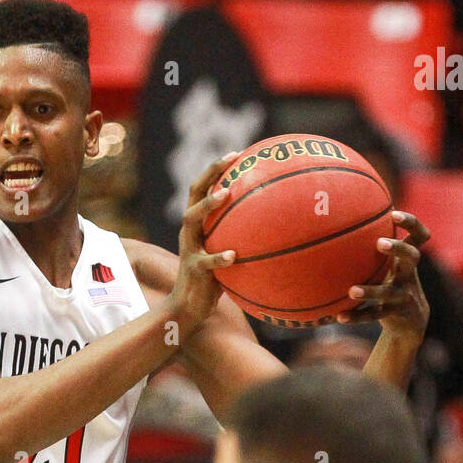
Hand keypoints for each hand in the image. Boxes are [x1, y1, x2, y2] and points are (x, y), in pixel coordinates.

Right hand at [167, 155, 237, 337]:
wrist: (189, 308)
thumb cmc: (213, 281)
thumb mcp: (226, 255)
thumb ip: (239, 241)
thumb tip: (274, 230)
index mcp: (196, 226)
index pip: (201, 189)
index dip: (215, 170)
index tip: (236, 154)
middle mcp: (189, 232)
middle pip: (194, 193)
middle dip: (210, 173)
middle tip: (230, 160)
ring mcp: (189, 249)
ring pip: (191, 220)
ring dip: (208, 205)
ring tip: (225, 195)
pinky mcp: (193, 269)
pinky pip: (207, 262)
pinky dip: (220, 257)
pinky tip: (234, 255)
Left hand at [340, 211, 430, 339]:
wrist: (411, 321)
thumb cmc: (394, 282)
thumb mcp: (391, 265)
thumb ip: (376, 245)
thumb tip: (346, 219)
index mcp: (408, 259)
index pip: (419, 235)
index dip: (410, 223)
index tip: (393, 214)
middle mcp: (409, 274)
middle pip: (412, 256)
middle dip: (398, 248)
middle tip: (380, 243)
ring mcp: (403, 295)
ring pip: (388, 292)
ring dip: (370, 291)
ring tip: (352, 291)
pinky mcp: (395, 314)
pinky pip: (374, 315)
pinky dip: (356, 316)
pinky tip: (339, 317)